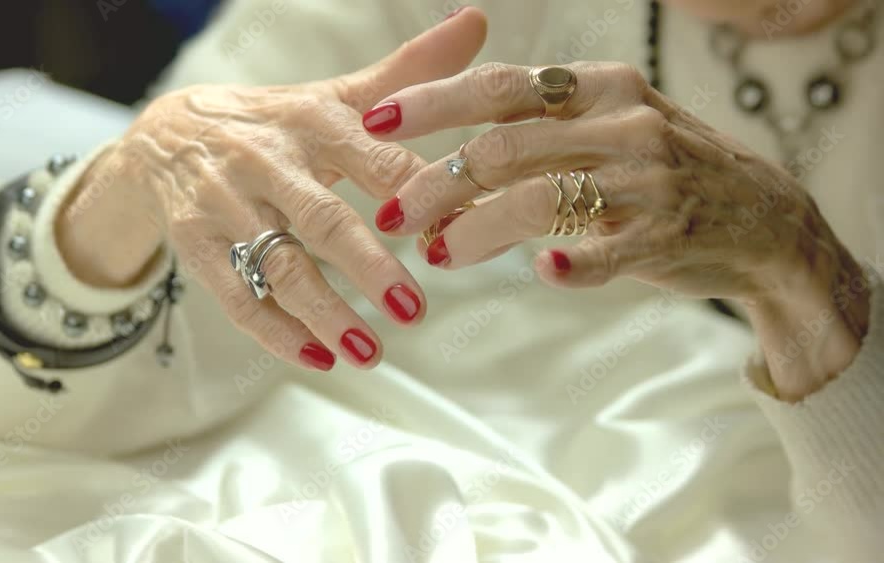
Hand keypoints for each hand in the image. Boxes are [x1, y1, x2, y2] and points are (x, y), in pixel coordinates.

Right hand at [55, 9, 488, 370]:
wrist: (166, 134)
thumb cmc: (274, 121)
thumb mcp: (334, 95)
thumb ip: (408, 73)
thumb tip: (477, 21)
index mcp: (312, 121)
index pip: (372, 157)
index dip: (414, 192)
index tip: (455, 227)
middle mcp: (266, 160)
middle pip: (322, 217)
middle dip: (369, 267)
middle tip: (415, 311)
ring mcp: (225, 204)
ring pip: (277, 264)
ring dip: (324, 312)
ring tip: (369, 352)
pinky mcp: (195, 242)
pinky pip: (234, 293)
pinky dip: (274, 330)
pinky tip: (316, 358)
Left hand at [365, 60, 870, 398]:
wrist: (763, 218)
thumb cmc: (664, 171)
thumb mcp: (611, 125)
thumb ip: (540, 131)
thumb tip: (447, 159)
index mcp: (600, 86)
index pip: (500, 86)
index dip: (433, 103)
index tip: (374, 121)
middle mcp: (623, 122)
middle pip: (504, 145)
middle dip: (435, 181)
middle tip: (392, 215)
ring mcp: (648, 179)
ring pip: (540, 198)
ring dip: (477, 229)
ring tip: (437, 254)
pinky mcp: (667, 236)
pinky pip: (607, 252)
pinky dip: (571, 264)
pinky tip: (540, 271)